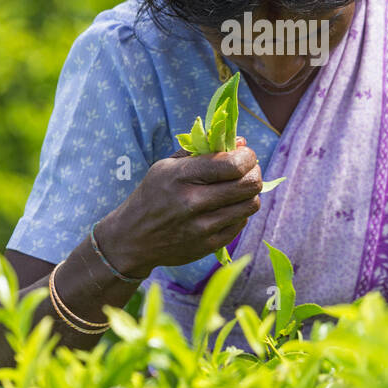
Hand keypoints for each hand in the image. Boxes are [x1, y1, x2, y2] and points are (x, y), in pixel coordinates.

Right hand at [96, 139, 262, 277]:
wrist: (133, 238)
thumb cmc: (153, 194)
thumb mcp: (167, 166)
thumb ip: (202, 150)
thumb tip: (241, 142)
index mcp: (181, 176)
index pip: (232, 164)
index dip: (247, 156)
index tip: (244, 154)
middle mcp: (193, 202)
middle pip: (248, 184)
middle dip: (254, 172)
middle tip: (248, 170)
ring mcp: (202, 227)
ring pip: (250, 205)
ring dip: (251, 193)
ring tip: (240, 187)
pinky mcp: (209, 245)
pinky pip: (241, 223)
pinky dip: (240, 211)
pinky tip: (228, 206)